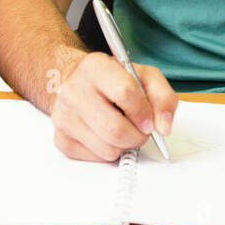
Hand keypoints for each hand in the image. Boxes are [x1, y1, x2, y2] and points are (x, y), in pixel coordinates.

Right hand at [50, 52, 177, 161]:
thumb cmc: (112, 81)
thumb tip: (163, 127)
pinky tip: (104, 134)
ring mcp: (63, 116)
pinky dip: (108, 151)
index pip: (125, 93)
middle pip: (116, 129)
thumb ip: (162, 97)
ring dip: (124, 145)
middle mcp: (73, 90)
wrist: (77, 84)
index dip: (144, 112)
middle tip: (139, 129)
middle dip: (137, 136)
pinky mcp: (61, 138)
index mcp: (95, 67)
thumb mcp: (143, 76)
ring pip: (108, 149)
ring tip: (120, 128)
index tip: (149, 119)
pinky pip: (96, 158)